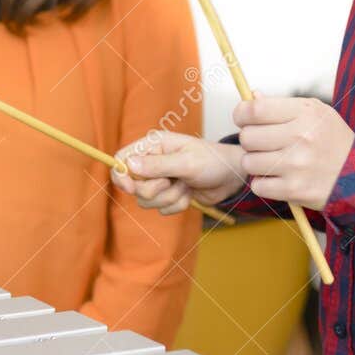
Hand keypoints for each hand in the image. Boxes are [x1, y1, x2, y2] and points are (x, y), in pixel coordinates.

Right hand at [111, 130, 244, 215]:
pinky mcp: (169, 194)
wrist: (232, 177)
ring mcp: (160, 179)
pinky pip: (162, 209)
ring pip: (147, 200)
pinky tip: (190, 193)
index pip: (122, 159)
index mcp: (154, 146)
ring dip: (170, 198)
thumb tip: (129, 165)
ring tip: (186, 186)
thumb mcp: (186, 163)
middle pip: (134, 186)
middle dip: (156, 190)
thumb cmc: (213, 161)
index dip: (122, 176)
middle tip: (173, 181)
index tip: (131, 188)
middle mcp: (153, 162)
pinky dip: (177, 205)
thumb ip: (157, 166)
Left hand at [232, 95, 354, 209]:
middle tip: (263, 142)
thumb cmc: (332, 140)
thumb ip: (281, 104)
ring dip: (255, 163)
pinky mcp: (295, 190)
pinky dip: (263, 183)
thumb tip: (251, 97)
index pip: (254, 110)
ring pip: (248, 162)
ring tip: (272, 161)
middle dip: (250, 140)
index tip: (242, 118)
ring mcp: (297, 165)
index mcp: (305, 113)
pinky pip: (258, 185)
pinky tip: (277, 177)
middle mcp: (301, 137)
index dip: (241, 113)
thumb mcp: (315, 113)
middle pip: (247, 137)